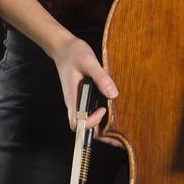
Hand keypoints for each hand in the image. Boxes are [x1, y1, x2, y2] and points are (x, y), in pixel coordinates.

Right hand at [51, 32, 122, 147]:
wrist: (64, 47)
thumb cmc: (73, 53)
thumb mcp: (89, 61)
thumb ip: (100, 77)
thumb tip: (113, 94)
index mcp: (72, 98)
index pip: (77, 123)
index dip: (91, 122)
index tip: (102, 109)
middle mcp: (75, 103)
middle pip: (85, 127)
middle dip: (101, 133)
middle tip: (119, 136)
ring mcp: (79, 101)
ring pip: (89, 120)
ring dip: (103, 126)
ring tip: (120, 128)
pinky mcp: (84, 96)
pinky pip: (92, 110)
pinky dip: (102, 115)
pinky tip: (113, 111)